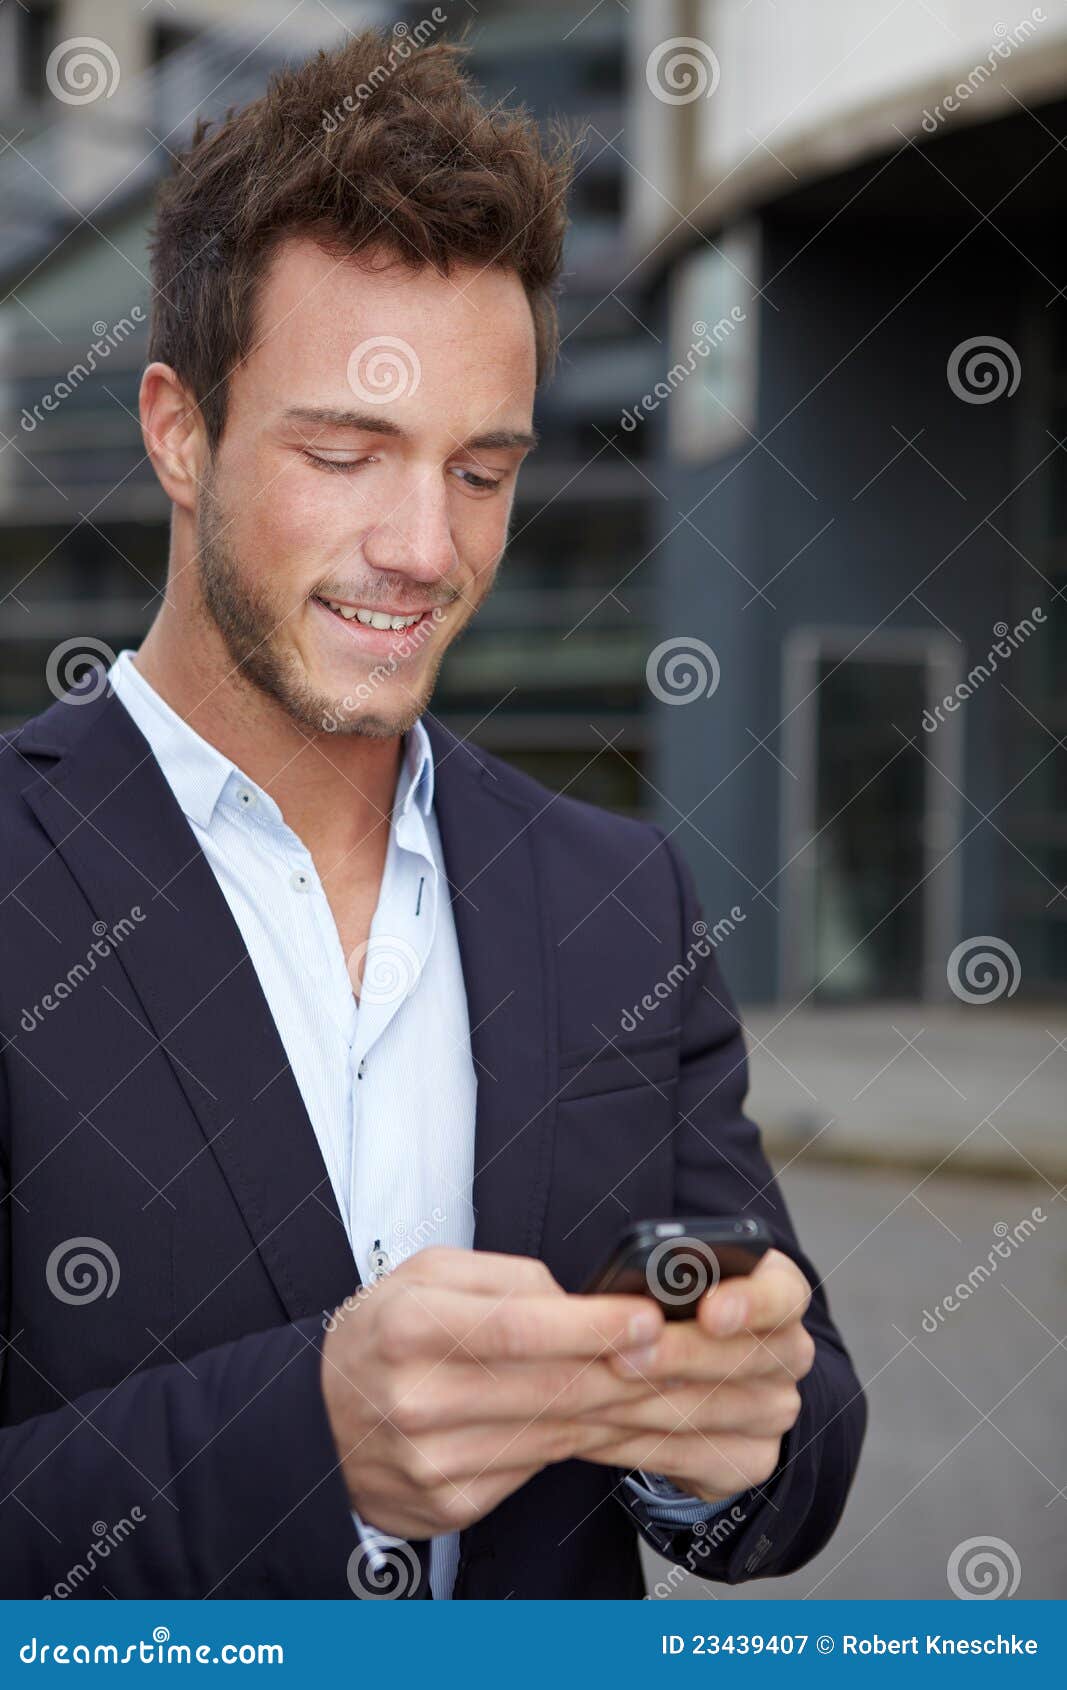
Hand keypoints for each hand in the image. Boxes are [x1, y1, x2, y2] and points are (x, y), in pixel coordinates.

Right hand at [321, 1247, 668, 1538]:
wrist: (319, 1422)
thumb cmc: (384, 1335)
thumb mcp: (430, 1275)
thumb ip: (508, 1278)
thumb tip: (580, 1306)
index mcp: (409, 1326)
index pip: (518, 1327)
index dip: (593, 1326)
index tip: (647, 1319)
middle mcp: (416, 1397)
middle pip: (548, 1387)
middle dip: (620, 1369)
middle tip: (666, 1351)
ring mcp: (431, 1459)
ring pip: (553, 1433)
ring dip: (607, 1409)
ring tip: (639, 1382)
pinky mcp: (449, 1502)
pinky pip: (535, 1468)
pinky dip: (571, 1442)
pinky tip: (586, 1418)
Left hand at [572, 1248, 815, 1502]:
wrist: (699, 1376)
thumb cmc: (677, 1307)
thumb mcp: (677, 1277)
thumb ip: (665, 1275)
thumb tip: (624, 1287)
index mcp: (779, 1291)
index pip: (782, 1294)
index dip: (748, 1303)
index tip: (709, 1311)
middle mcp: (789, 1352)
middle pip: (743, 1357)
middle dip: (675, 1357)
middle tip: (620, 1358)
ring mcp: (776, 1410)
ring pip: (709, 1411)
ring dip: (641, 1405)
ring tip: (588, 1395)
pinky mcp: (753, 1459)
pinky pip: (689, 1456)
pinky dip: (634, 1442)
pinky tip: (594, 1430)